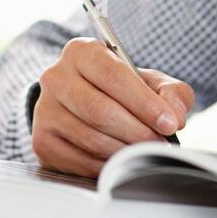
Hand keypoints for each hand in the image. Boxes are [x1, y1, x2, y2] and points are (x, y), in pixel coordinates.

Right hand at [31, 37, 193, 176]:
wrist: (87, 105)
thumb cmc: (122, 91)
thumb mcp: (151, 82)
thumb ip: (171, 92)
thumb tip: (174, 116)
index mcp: (82, 52)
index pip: (114, 76)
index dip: (144, 103)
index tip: (168, 122)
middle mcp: (56, 77)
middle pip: (100, 110)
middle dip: (137, 131)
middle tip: (159, 142)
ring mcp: (44, 110)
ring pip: (90, 138)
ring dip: (124, 150)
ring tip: (144, 151)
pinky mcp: (42, 141)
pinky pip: (79, 160)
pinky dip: (106, 165)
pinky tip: (121, 161)